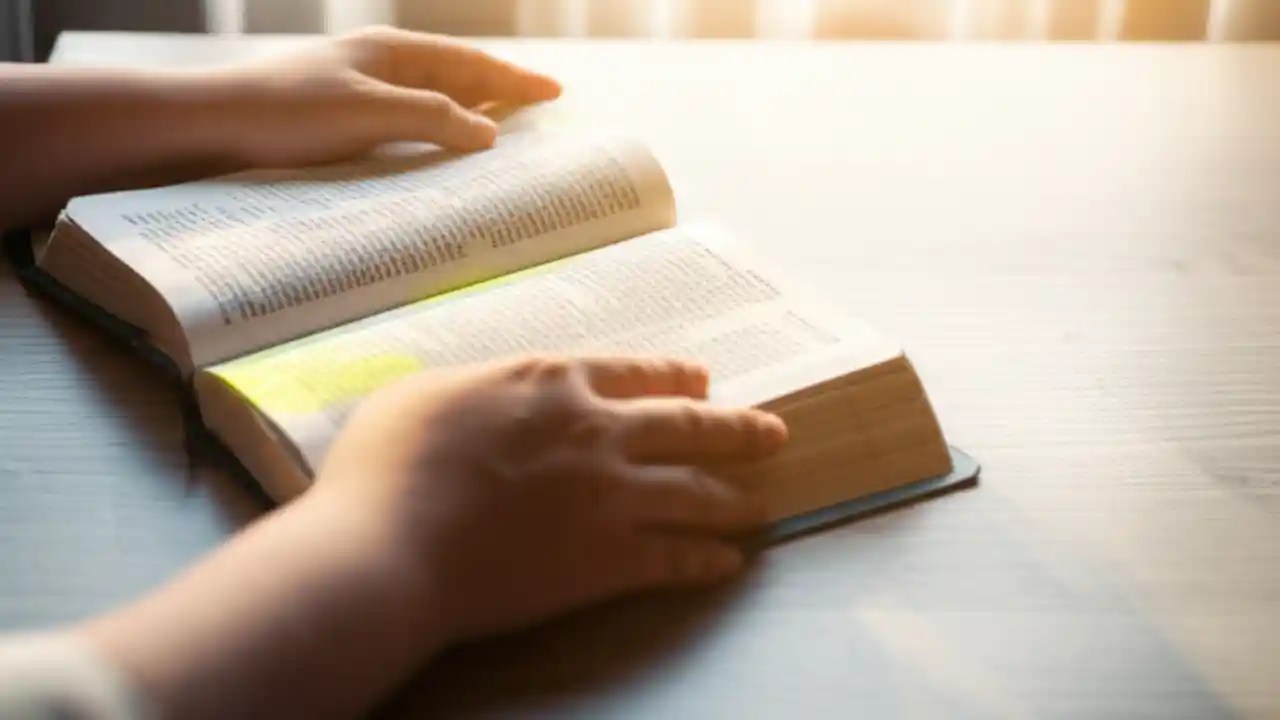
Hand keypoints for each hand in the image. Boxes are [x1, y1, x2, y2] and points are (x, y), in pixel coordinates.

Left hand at [221, 26, 561, 165]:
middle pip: (455, 75)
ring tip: (504, 129)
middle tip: (540, 108)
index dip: (515, 78)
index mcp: (391, 51)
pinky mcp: (340, 119)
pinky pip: (406, 120)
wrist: (212, 126)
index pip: (469, 63)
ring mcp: (358, 89)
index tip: (554, 90)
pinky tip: (440, 152)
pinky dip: (436, 131)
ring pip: (431, 98)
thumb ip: (434, 118)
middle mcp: (378, 65)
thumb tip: (490, 134)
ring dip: (470, 111)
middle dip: (500, 90)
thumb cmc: (288, 113)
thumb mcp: (370, 113)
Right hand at [314, 356, 788, 645]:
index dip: (676, 377)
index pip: (637, 372)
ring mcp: (611, 496)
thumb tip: (486, 391)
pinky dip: (707, 561)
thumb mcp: (423, 394)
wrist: (387, 549)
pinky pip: (676, 558)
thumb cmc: (385, 469)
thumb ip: (475, 387)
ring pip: (697, 491)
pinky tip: (727, 564)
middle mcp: (598, 430)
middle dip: (737, 429)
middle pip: (689, 424)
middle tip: (773, 433)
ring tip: (762, 506)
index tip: (701, 379)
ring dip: (735, 498)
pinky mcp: (609, 559)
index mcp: (553, 381)